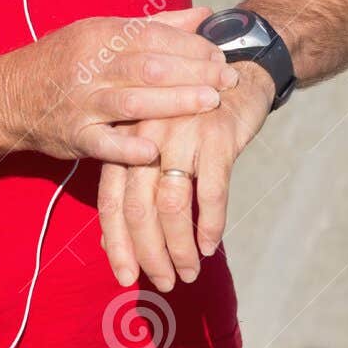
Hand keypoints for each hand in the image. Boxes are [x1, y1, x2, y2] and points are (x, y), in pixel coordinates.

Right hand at [0, 7, 238, 166]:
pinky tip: (156, 151)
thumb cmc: (63, 62)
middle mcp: (89, 66)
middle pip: (149, 67)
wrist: (6, 95)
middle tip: (227, 79)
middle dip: (193, 72)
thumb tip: (204, 15)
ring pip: (132, 102)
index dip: (190, 45)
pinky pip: (103, 144)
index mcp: (99, 35)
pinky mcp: (73, 136)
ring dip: (174, 102)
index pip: (153, 36)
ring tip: (210, 103)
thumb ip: (155, 26)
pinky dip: (128, 149)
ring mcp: (80, 102)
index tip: (220, 55)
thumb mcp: (101, 33)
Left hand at [97, 60, 274, 289]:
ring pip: (173, 205)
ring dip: (180, 247)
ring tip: (189, 273)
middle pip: (139, 208)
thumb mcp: (155, 141)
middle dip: (149, 253)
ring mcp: (181, 134)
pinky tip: (211, 245)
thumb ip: (133, 184)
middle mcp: (146, 137)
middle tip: (163, 282)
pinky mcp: (217, 135)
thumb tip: (114, 241)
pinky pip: (212, 190)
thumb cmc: (189, 114)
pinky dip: (211, 223)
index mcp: (125, 139)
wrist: (236, 66)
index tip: (123, 276)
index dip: (116, 242)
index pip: (111, 200)